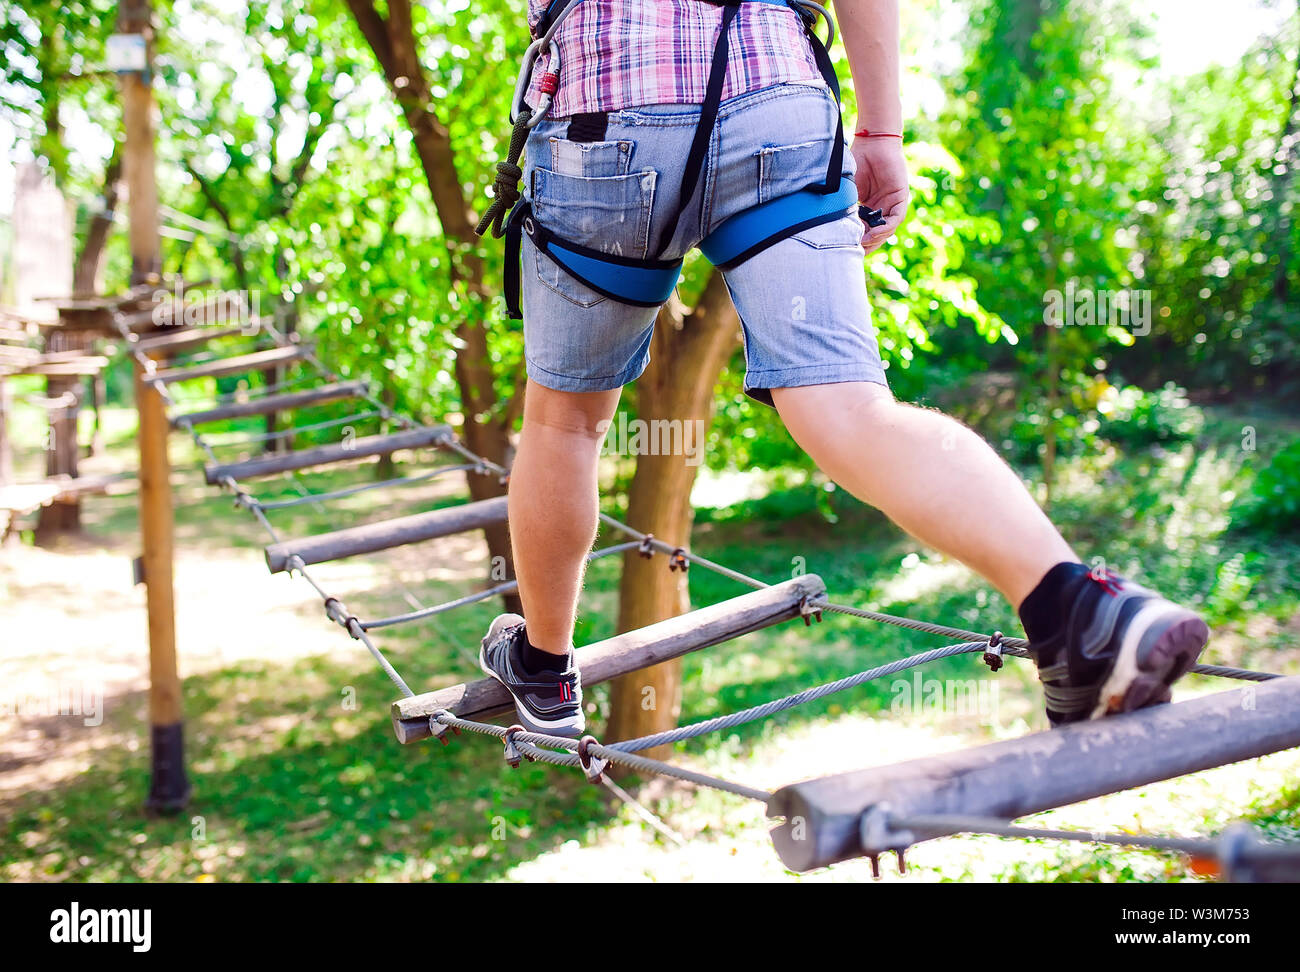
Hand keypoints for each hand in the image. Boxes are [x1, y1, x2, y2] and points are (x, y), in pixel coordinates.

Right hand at [852, 136, 909, 253]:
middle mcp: (881, 209)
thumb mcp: (847, 191)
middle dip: (866, 245)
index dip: (856, 243)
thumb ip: (845, 208)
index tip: (842, 250)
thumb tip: (834, 230)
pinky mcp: (901, 198)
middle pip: (876, 235)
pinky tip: (873, 233)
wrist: (871, 142)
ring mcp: (892, 204)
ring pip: (886, 230)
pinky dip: (885, 228)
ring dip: (875, 239)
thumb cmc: (857, 161)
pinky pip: (895, 219)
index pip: (864, 231)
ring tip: (862, 244)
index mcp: (868, 208)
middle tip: (852, 252)